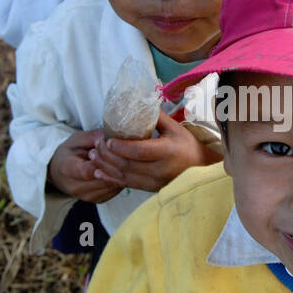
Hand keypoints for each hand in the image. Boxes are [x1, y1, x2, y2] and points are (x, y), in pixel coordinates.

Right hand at [47, 129, 122, 201]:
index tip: (110, 150)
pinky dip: (119, 180)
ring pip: (111, 186)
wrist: (59, 172)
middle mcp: (75, 187)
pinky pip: (114, 191)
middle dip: (115, 166)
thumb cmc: (69, 153)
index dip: (103, 161)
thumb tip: (107, 137)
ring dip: (119, 174)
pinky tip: (119, 170)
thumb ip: (90, 137)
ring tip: (121, 161)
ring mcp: (86, 196)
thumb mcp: (76, 140)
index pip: (88, 170)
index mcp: (67, 169)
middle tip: (121, 154)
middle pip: (103, 180)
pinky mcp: (96, 200)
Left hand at [94, 109, 210, 192]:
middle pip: (127, 164)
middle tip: (96, 145)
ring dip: (105, 166)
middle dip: (108, 155)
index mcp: (167, 151)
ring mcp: (154, 182)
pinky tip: (98, 172)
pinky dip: (110, 179)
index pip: (139, 151)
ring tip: (92, 156)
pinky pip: (126, 185)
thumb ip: (156, 117)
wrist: (200, 169)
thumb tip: (137, 102)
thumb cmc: (187, 146)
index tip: (107, 139)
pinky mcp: (149, 189)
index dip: (120, 147)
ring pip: (124, 176)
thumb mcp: (175, 128)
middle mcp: (160, 169)